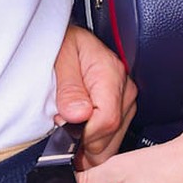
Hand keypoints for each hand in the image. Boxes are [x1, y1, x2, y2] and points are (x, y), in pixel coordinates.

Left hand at [52, 25, 136, 167]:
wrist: (66, 37)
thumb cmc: (60, 43)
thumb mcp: (58, 57)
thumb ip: (68, 88)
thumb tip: (78, 115)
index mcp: (110, 73)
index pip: (107, 120)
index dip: (84, 134)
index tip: (64, 132)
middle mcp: (123, 87)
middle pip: (112, 133)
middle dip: (86, 143)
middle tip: (63, 136)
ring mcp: (125, 98)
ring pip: (114, 138)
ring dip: (91, 145)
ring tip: (71, 136)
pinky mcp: (121, 106)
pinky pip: (113, 134)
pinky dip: (96, 142)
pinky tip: (82, 140)